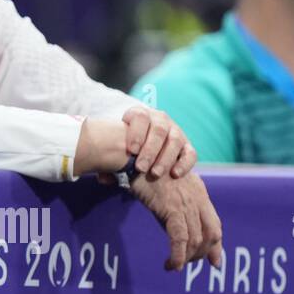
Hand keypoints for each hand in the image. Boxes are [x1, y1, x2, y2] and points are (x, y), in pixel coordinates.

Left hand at [74, 108, 196, 179]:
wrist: (146, 151)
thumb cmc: (127, 150)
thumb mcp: (119, 150)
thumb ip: (111, 161)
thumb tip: (103, 178)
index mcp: (140, 115)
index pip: (140, 117)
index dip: (136, 132)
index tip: (131, 150)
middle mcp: (160, 120)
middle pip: (158, 130)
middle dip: (149, 150)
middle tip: (140, 167)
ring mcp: (176, 131)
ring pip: (174, 140)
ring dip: (165, 158)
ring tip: (155, 173)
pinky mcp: (187, 146)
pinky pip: (190, 153)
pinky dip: (184, 163)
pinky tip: (175, 174)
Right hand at [122, 170, 223, 270]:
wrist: (133, 158)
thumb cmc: (144, 170)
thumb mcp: (166, 186)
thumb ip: (174, 203)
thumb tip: (171, 223)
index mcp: (198, 192)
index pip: (215, 224)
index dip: (216, 246)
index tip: (214, 262)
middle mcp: (197, 198)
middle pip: (210, 234)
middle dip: (202, 254)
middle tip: (188, 264)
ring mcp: (186, 203)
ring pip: (196, 240)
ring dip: (187, 258)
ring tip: (174, 265)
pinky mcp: (172, 208)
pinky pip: (180, 238)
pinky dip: (177, 255)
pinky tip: (171, 264)